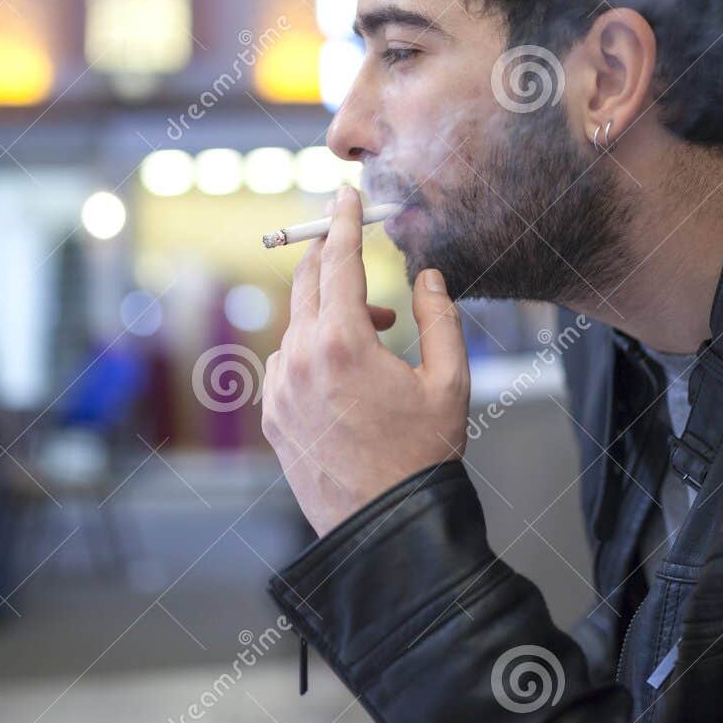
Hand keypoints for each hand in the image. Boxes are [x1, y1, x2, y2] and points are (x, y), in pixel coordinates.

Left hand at [263, 186, 469, 535]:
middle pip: (307, 284)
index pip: (339, 262)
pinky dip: (313, 350)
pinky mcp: (273, 417)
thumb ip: (440, 317)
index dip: (345, 222)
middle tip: (350, 238)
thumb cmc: (424, 457)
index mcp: (342, 343)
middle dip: (330, 256)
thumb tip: (425, 276)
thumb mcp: (450, 382)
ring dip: (330, 313)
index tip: (347, 194)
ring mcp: (280, 390)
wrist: (386, 528)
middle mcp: (300, 360)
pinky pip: (288, 363)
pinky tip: (349, 371)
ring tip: (377, 334)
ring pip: (297, 325)